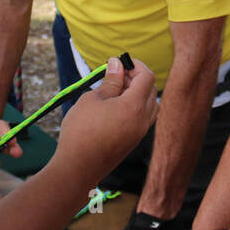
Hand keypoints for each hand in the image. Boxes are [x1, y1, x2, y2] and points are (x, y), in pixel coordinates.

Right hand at [51, 57, 157, 186]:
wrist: (78, 167)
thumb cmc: (82, 130)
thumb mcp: (93, 99)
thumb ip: (110, 81)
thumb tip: (117, 64)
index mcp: (135, 106)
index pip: (147, 77)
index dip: (135, 65)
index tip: (119, 62)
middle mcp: (143, 119)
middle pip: (151, 90)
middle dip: (136, 78)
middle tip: (115, 75)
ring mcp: (140, 132)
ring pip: (150, 105)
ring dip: (137, 93)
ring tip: (114, 92)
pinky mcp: (133, 141)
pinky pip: (143, 118)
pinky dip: (134, 107)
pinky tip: (114, 108)